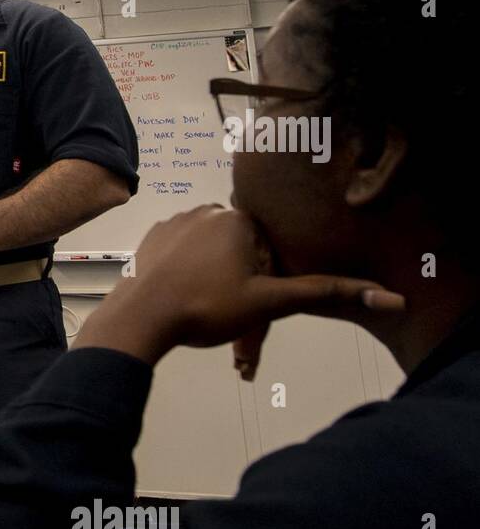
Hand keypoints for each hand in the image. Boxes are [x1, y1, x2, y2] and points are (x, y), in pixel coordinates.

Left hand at [75, 205, 404, 376]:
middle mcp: (208, 211)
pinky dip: (186, 273)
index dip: (265, 280)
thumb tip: (388, 297)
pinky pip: (181, 254)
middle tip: (221, 309)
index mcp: (240, 219)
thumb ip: (325, 294)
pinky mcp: (152, 239)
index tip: (248, 300)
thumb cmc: (205, 308)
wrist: (141, 318)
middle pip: (240, 248)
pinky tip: (181, 293)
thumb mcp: (270, 304)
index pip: (270, 247)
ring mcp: (175, 222)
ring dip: (213, 276)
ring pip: (210, 251)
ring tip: (201, 303)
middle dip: (238, 281)